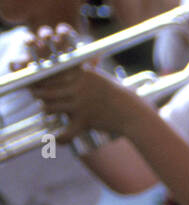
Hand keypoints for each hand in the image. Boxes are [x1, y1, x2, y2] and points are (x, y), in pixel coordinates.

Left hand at [25, 25, 146, 139]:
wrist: (135, 114)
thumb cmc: (122, 97)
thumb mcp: (104, 79)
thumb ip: (90, 71)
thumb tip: (83, 66)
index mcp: (82, 74)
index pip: (54, 73)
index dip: (43, 77)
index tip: (39, 81)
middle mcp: (79, 86)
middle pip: (49, 88)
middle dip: (39, 92)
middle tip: (36, 94)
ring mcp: (81, 103)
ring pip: (51, 105)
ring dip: (45, 108)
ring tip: (45, 109)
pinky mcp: (85, 119)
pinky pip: (67, 131)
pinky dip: (61, 137)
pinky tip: (55, 138)